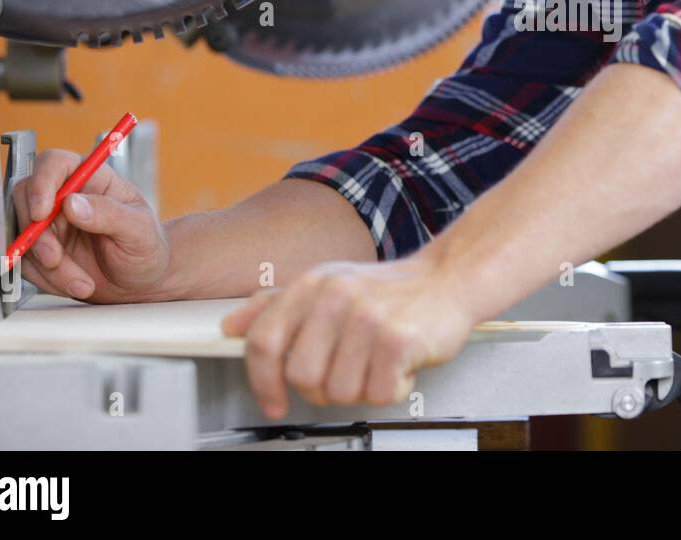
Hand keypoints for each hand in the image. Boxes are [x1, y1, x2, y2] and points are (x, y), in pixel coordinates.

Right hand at [9, 147, 170, 302]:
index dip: (42, 182)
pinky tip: (75, 285)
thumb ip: (110, 214)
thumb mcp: (139, 231)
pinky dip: (46, 279)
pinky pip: (25, 262)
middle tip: (55, 260)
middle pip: (26, 198)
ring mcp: (50, 223)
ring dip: (47, 267)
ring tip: (83, 283)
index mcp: (93, 179)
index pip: (55, 163)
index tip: (41, 213)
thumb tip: (73, 203)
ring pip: (24, 236)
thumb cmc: (146, 249)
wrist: (141, 284)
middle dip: (38, 236)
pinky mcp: (40, 249)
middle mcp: (65, 196)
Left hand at [220, 254, 475, 418]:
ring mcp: (367, 317)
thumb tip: (232, 325)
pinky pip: (377, 394)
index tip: (272, 401)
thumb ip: (276, 304)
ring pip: (338, 391)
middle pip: (300, 376)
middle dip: (322, 387)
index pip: (264, 341)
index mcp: (312, 284)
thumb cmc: (389, 289)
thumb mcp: (328, 284)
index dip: (261, 380)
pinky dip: (391, 389)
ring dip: (361, 388)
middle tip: (346, 372)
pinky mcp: (397, 339)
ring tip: (376, 363)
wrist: (448, 279)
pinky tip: (399, 366)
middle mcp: (336, 296)